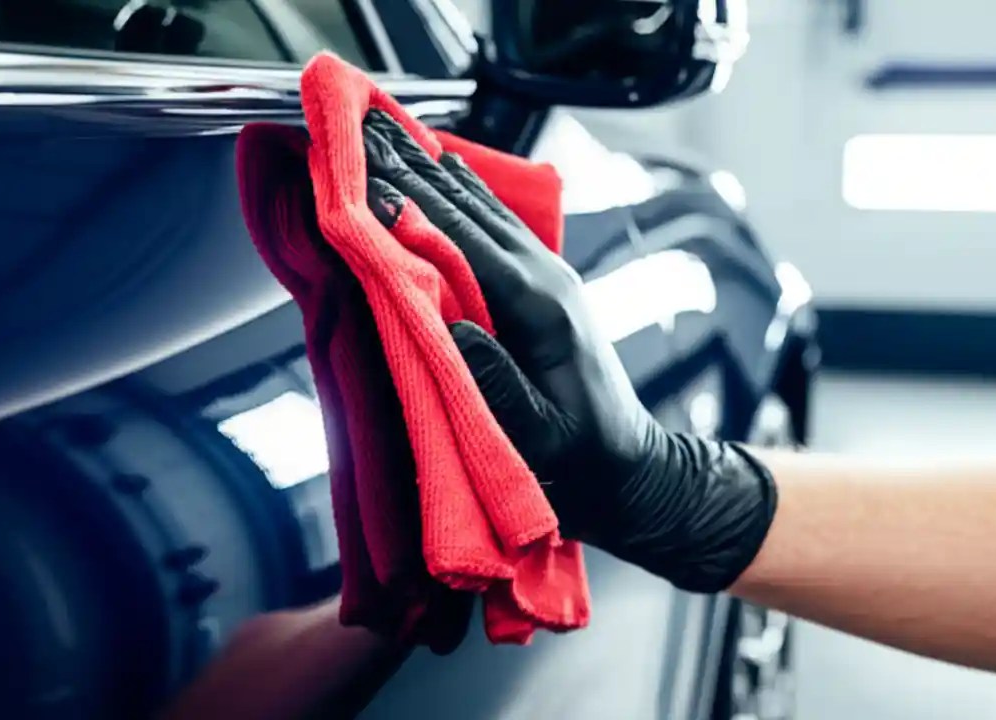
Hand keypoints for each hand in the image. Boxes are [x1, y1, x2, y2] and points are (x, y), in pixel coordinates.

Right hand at [361, 110, 776, 591]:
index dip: (410, 202)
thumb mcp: (534, 436)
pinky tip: (446, 171)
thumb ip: (492, 380)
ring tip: (393, 133)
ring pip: (485, 208)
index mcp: (539, 308)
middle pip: (469, 209)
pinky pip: (498, 226)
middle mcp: (546, 278)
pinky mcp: (546, 288)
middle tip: (364, 128)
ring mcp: (550, 278)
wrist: (631, 469)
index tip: (365, 167)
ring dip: (435, 170)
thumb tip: (444, 323)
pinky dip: (464, 193)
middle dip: (412, 167)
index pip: (462, 240)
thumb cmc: (580, 463)